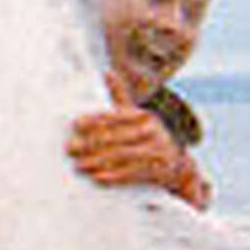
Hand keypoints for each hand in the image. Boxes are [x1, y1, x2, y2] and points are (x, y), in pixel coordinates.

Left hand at [67, 104, 203, 199]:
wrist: (178, 166)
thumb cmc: (149, 138)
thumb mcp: (138, 117)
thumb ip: (121, 97)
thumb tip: (107, 72)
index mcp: (144, 116)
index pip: (116, 117)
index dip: (95, 120)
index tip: (76, 124)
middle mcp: (153, 131)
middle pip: (117, 137)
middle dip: (91, 144)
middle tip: (71, 148)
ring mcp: (158, 151)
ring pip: (123, 155)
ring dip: (99, 161)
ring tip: (80, 165)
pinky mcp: (160, 171)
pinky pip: (133, 173)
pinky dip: (115, 176)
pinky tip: (98, 178)